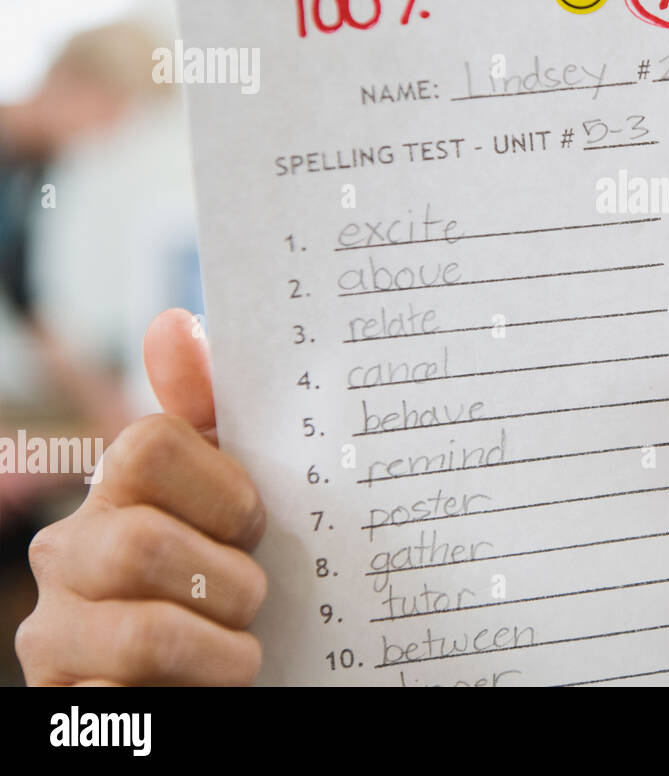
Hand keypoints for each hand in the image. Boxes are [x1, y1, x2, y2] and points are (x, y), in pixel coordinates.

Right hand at [15, 309, 266, 685]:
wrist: (207, 675)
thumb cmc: (227, 571)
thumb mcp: (233, 492)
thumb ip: (211, 411)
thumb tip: (177, 325)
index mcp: (112, 490)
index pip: (145, 446)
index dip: (223, 487)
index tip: (255, 523)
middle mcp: (65, 554)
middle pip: (143, 545)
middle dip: (229, 581)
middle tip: (253, 599)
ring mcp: (54, 634)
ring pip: (145, 634)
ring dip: (223, 650)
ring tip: (239, 651)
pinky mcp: (66, 702)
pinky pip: (127, 702)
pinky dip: (195, 697)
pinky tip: (203, 689)